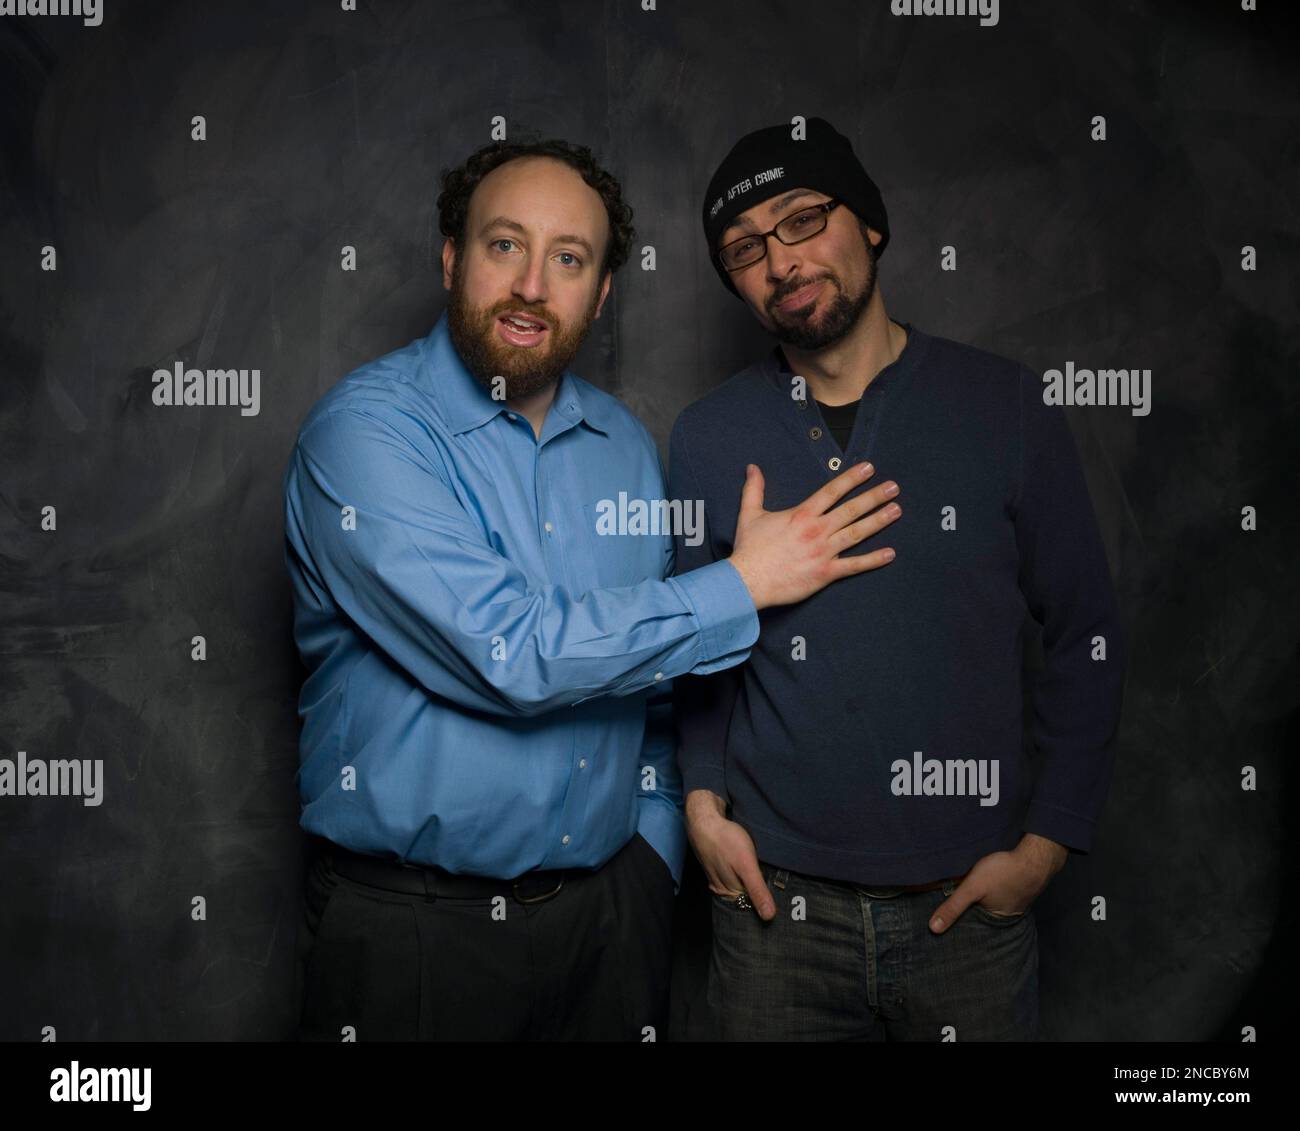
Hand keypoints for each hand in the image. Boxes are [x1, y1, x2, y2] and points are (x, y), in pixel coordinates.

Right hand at [685, 789, 776, 920]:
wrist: (704, 821)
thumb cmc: (726, 841)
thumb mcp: (746, 865)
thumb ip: (756, 890)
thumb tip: (769, 917)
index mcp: (730, 893)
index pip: (752, 908)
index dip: (767, 906)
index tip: (786, 906)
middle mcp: (723, 890)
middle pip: (746, 899)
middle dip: (760, 898)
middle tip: (783, 894)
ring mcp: (719, 879)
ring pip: (741, 889)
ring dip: (753, 887)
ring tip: (771, 884)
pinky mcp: (718, 868)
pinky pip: (735, 879)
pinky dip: (744, 878)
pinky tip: (752, 872)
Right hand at [729, 461, 900, 610]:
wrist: (747, 580)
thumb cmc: (749, 549)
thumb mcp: (750, 514)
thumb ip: (754, 489)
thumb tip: (752, 468)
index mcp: (802, 515)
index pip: (832, 491)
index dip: (852, 478)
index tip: (869, 468)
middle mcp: (817, 530)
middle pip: (851, 509)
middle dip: (874, 497)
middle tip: (893, 487)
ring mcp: (823, 552)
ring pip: (857, 533)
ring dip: (878, 521)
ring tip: (896, 510)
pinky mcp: (825, 573)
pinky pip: (853, 565)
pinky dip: (872, 560)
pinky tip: (890, 554)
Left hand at [928, 834, 1067, 932]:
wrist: (1035, 858)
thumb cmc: (1004, 873)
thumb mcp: (973, 888)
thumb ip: (953, 907)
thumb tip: (932, 929)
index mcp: (993, 923)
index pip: (968, 927)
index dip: (955, 924)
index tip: (938, 923)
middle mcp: (1004, 918)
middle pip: (978, 917)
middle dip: (965, 913)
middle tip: (946, 909)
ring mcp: (1012, 905)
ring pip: (987, 906)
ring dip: (978, 902)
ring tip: (961, 897)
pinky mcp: (1015, 892)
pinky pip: (997, 896)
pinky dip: (988, 893)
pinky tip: (984, 887)